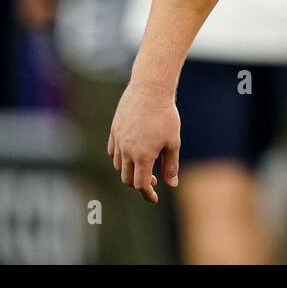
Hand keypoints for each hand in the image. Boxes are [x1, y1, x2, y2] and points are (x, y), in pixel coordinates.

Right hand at [107, 77, 180, 202]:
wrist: (150, 89)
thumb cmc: (166, 116)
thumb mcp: (173, 142)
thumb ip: (171, 165)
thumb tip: (172, 184)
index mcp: (142, 156)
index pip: (140, 184)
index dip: (147, 194)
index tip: (154, 197)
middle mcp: (126, 151)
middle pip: (127, 178)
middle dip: (139, 184)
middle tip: (153, 180)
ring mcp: (117, 141)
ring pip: (119, 165)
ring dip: (129, 171)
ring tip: (144, 165)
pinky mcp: (114, 131)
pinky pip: (112, 151)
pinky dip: (121, 158)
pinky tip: (132, 154)